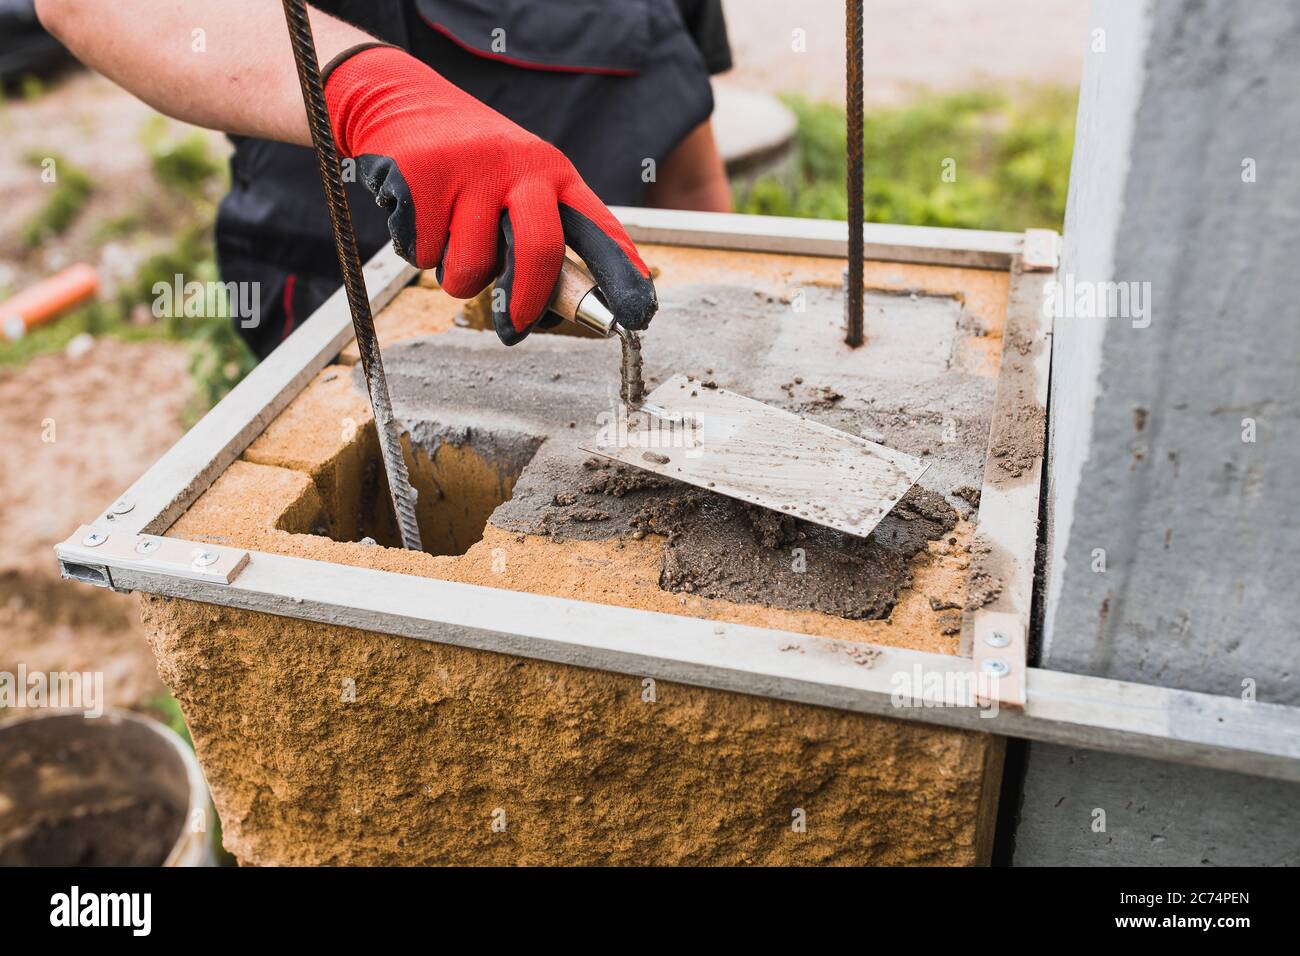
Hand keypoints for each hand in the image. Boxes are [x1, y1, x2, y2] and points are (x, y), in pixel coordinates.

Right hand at [323, 43, 656, 343]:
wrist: (396, 98)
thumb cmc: (468, 161)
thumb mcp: (517, 181)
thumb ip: (538, 234)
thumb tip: (557, 308)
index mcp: (554, 173)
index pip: (599, 228)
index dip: (622, 274)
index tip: (638, 313)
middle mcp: (521, 167)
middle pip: (540, 251)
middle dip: (528, 303)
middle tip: (515, 330)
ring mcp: (472, 170)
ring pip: (471, 266)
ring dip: (458, 278)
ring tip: (450, 244)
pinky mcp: (425, 176)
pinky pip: (425, 253)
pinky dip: (419, 251)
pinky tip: (419, 218)